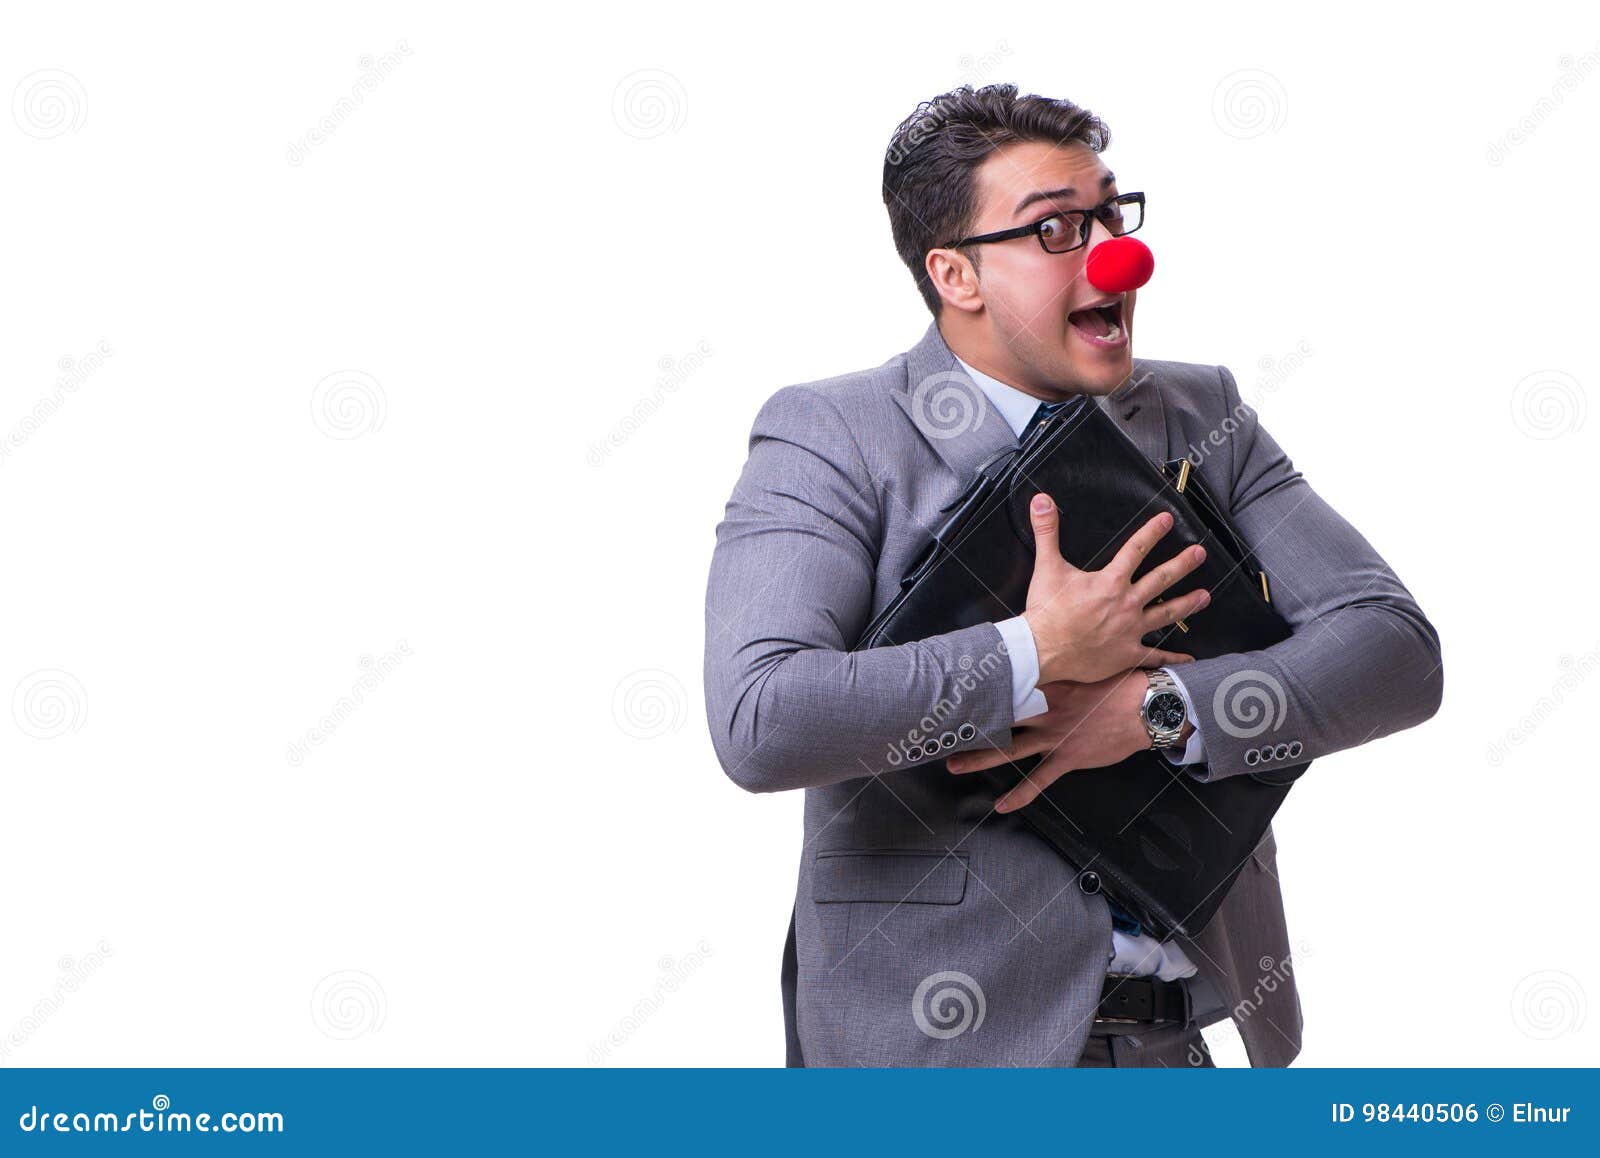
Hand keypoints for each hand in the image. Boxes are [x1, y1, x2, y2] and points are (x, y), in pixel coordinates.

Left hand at [946, 670, 1161, 811]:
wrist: (1148, 706)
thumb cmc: (1122, 683)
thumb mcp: (1089, 666)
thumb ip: (1063, 665)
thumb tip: (1042, 657)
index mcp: (1049, 685)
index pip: (1007, 681)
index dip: (981, 683)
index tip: (957, 683)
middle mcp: (1045, 710)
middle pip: (999, 715)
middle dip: (969, 721)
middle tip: (942, 725)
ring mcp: (1055, 735)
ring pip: (1010, 749)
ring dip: (980, 757)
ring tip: (954, 763)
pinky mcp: (1068, 757)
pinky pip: (1039, 780)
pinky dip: (1020, 795)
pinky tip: (1002, 806)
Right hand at [1021, 493, 1209, 684]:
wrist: (1042, 650)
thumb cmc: (1046, 611)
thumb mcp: (1047, 567)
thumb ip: (1047, 532)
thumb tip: (1041, 500)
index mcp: (1110, 582)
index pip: (1136, 550)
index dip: (1152, 532)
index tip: (1167, 520)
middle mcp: (1126, 604)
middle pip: (1161, 579)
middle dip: (1183, 564)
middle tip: (1200, 554)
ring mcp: (1130, 630)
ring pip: (1166, 614)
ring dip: (1187, 604)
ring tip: (1204, 596)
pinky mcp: (1126, 654)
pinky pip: (1154, 656)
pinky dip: (1172, 658)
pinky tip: (1188, 658)